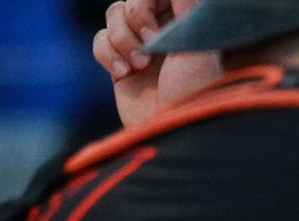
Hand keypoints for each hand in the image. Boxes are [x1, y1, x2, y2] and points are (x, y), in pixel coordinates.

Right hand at [92, 0, 219, 127]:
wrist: (170, 130)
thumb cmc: (193, 94)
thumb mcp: (198, 51)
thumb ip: (189, 12)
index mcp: (185, 22)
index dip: (148, 0)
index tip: (158, 24)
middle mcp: (161, 30)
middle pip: (130, 0)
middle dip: (135, 17)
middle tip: (150, 42)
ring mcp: (138, 46)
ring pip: (113, 16)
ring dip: (122, 39)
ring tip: (139, 65)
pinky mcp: (119, 63)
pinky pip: (100, 40)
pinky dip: (107, 55)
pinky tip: (123, 74)